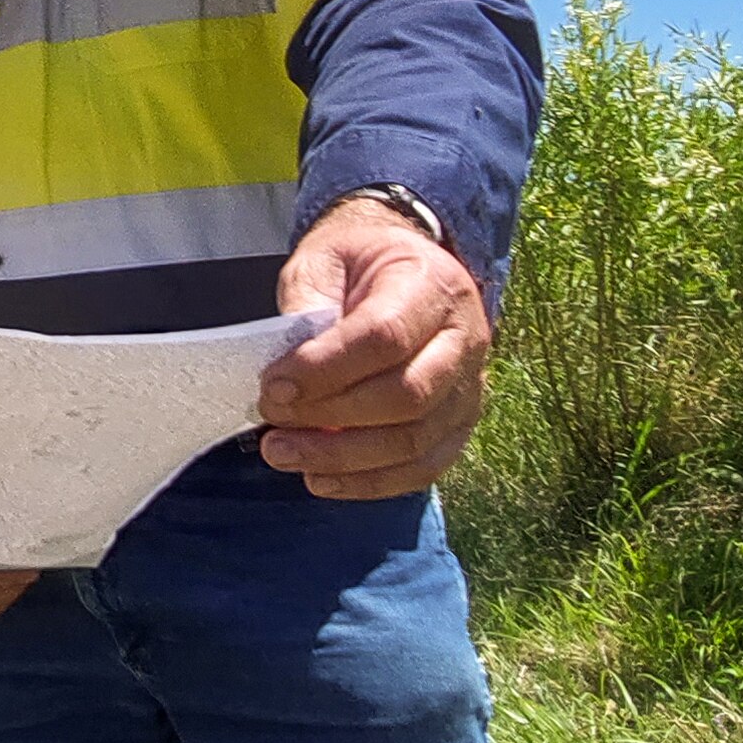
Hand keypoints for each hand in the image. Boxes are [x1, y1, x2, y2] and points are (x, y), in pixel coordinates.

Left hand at [257, 196, 490, 498]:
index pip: (386, 336)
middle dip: (331, 416)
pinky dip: (370, 483)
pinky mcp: (460, 425)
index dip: (326, 368)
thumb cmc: (358, 265)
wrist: (405, 269)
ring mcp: (470, 388)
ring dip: (343, 458)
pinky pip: (423, 468)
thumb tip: (286, 367)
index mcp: (431, 284)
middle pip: (407, 395)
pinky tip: (320, 480)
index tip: (273, 385)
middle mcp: (466, 338)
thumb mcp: (324, 260)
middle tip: (271, 418)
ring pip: (415, 441)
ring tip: (282, 454)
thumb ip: (306, 304)